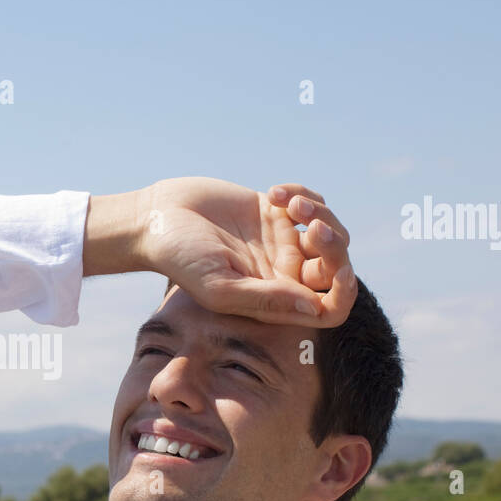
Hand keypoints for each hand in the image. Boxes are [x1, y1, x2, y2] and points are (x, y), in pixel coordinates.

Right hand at [136, 176, 356, 326]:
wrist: (157, 218)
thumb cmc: (180, 259)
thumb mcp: (219, 287)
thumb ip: (265, 300)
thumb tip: (314, 308)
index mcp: (274, 299)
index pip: (328, 307)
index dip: (344, 294)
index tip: (339, 272)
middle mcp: (283, 273)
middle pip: (337, 268)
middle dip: (334, 246)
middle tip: (309, 226)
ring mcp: (281, 241)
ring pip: (331, 233)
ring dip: (321, 214)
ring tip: (288, 202)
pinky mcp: (275, 211)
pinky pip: (312, 203)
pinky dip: (304, 194)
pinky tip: (276, 192)